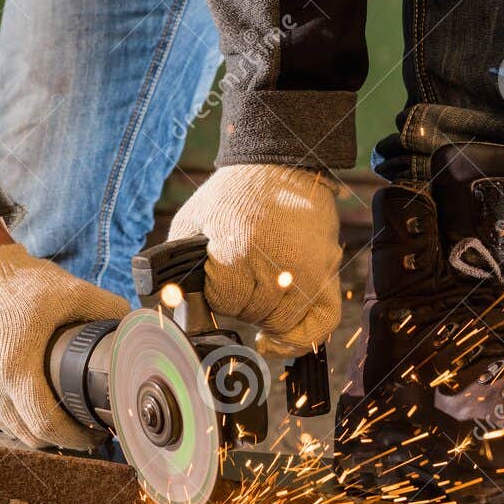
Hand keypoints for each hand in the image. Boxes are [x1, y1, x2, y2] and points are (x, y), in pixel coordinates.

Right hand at [0, 241, 129, 448]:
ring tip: (65, 419)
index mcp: (15, 368)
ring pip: (14, 430)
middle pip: (32, 436)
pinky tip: (38, 405)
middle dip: (63, 439)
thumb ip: (106, 308)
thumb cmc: (19, 281)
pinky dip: (20, 418)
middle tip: (87, 429)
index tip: (96, 433)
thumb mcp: (70, 290)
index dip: (76, 438)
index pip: (47, 426)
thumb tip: (133, 325)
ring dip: (40, 431)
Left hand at [168, 163, 341, 355]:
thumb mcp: (192, 221)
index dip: (217, 295)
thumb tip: (174, 305)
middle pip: (254, 315)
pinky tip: (281, 336)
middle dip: (241, 305)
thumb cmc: (233, 194)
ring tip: (259, 298)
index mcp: (237, 250)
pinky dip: (301, 337)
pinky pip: (321, 322)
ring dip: (267, 317)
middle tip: (239, 283)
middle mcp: (276, 264)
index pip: (225, 303)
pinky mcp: (328, 271)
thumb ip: (179, 264)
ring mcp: (307, 270)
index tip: (217, 280)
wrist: (280, 165)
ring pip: (284, 324)